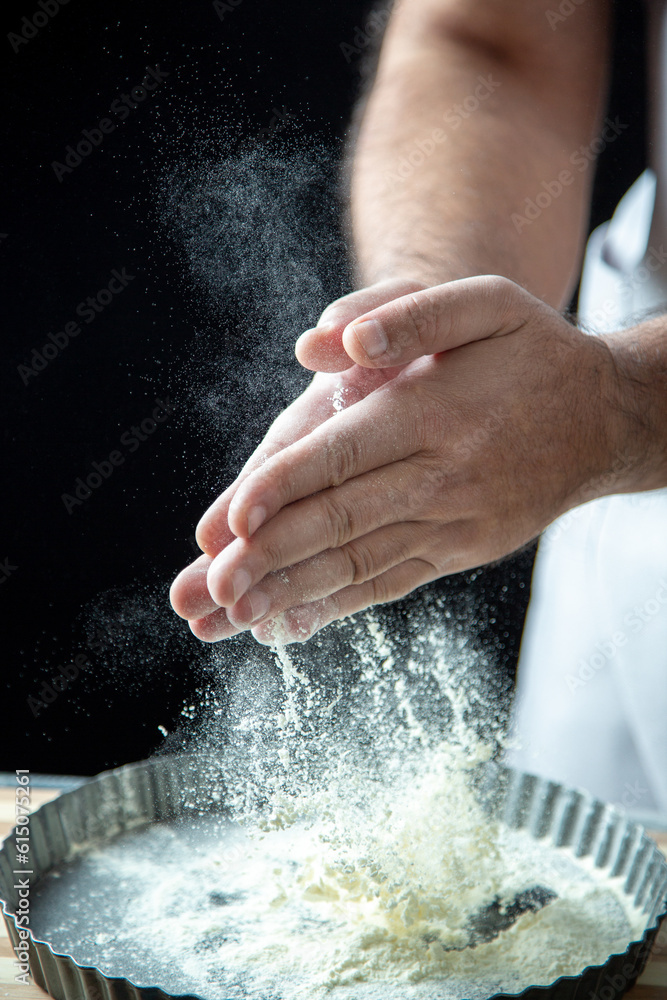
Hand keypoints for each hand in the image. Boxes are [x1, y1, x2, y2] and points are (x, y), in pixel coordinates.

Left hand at [172, 275, 624, 644]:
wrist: (605, 420)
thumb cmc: (534, 353)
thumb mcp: (486, 303)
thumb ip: (406, 313)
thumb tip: (324, 345)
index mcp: (436, 413)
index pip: (344, 455)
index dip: (283, 487)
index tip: (231, 521)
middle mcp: (442, 478)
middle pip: (341, 520)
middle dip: (270, 556)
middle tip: (211, 588)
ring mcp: (453, 525)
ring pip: (359, 564)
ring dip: (292, 592)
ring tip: (235, 617)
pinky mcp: (458, 552)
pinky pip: (390, 584)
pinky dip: (337, 606)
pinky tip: (293, 623)